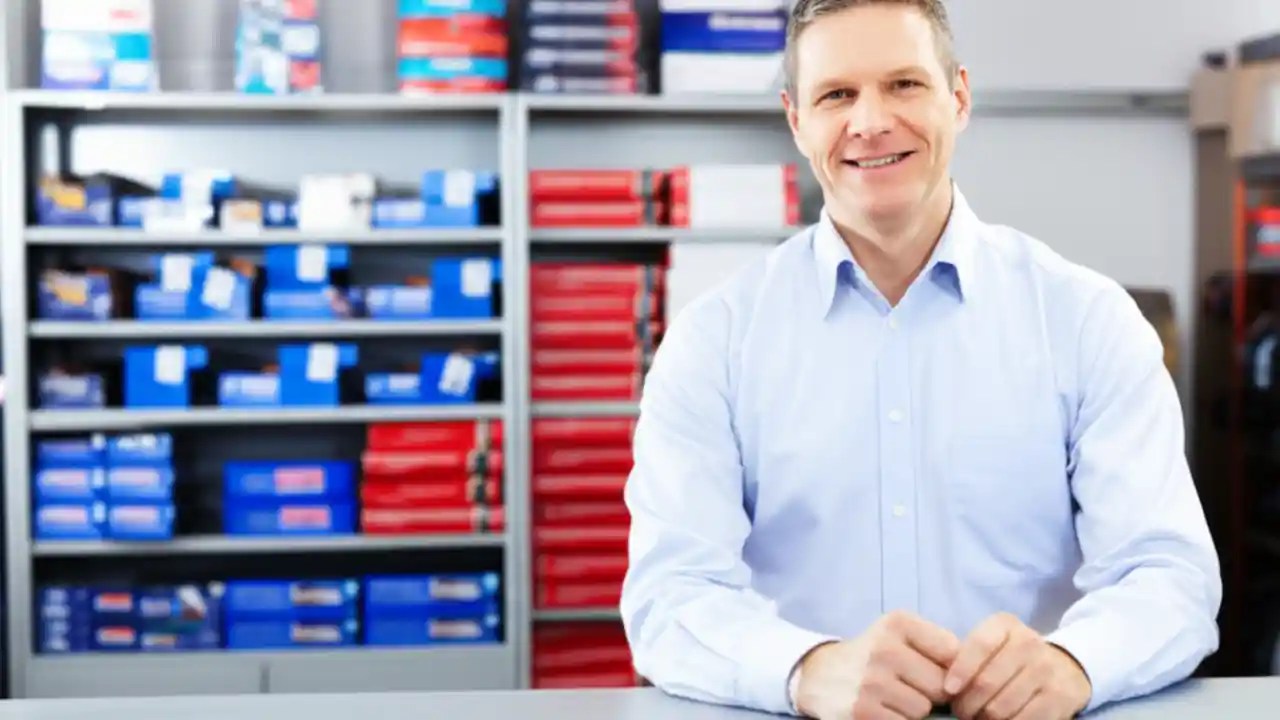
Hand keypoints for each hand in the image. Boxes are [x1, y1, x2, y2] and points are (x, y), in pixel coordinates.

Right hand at [794, 610, 960, 719]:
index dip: (948, 667)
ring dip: (913, 709)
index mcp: (897, 624)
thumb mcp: (899, 634)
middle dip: (932, 692)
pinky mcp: (862, 712)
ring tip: (892, 697)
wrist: (820, 675)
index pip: (953, 652)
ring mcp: (871, 682)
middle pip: (941, 686)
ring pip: (923, 710)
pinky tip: (882, 709)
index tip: (931, 667)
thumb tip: (971, 679)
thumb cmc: (873, 655)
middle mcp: (883, 649)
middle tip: (909, 685)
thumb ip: (938, 646)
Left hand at [943, 613, 1091, 719]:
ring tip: (979, 717)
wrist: (1064, 667)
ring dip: (983, 718)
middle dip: (966, 704)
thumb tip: (944, 686)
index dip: (960, 670)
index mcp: (1005, 625)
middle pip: (986, 682)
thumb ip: (967, 656)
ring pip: (1001, 707)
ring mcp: (1047, 670)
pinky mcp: (1060, 697)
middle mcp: (1029, 643)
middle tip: (961, 711)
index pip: (979, 645)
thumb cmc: (1012, 656)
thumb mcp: (992, 644)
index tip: (948, 690)